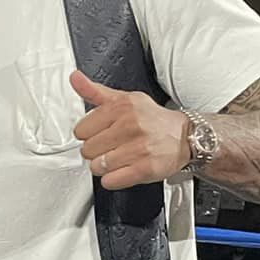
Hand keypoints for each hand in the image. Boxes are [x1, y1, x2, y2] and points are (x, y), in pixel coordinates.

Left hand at [70, 71, 192, 188]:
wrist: (185, 136)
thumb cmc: (152, 119)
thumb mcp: (125, 99)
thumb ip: (95, 91)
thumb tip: (75, 78)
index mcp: (122, 107)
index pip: (81, 130)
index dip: (89, 134)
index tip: (102, 133)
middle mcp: (130, 126)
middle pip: (87, 150)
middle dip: (97, 151)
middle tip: (113, 146)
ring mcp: (138, 148)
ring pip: (97, 167)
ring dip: (104, 166)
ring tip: (120, 157)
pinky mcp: (144, 169)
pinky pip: (110, 181)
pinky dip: (113, 179)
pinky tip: (124, 169)